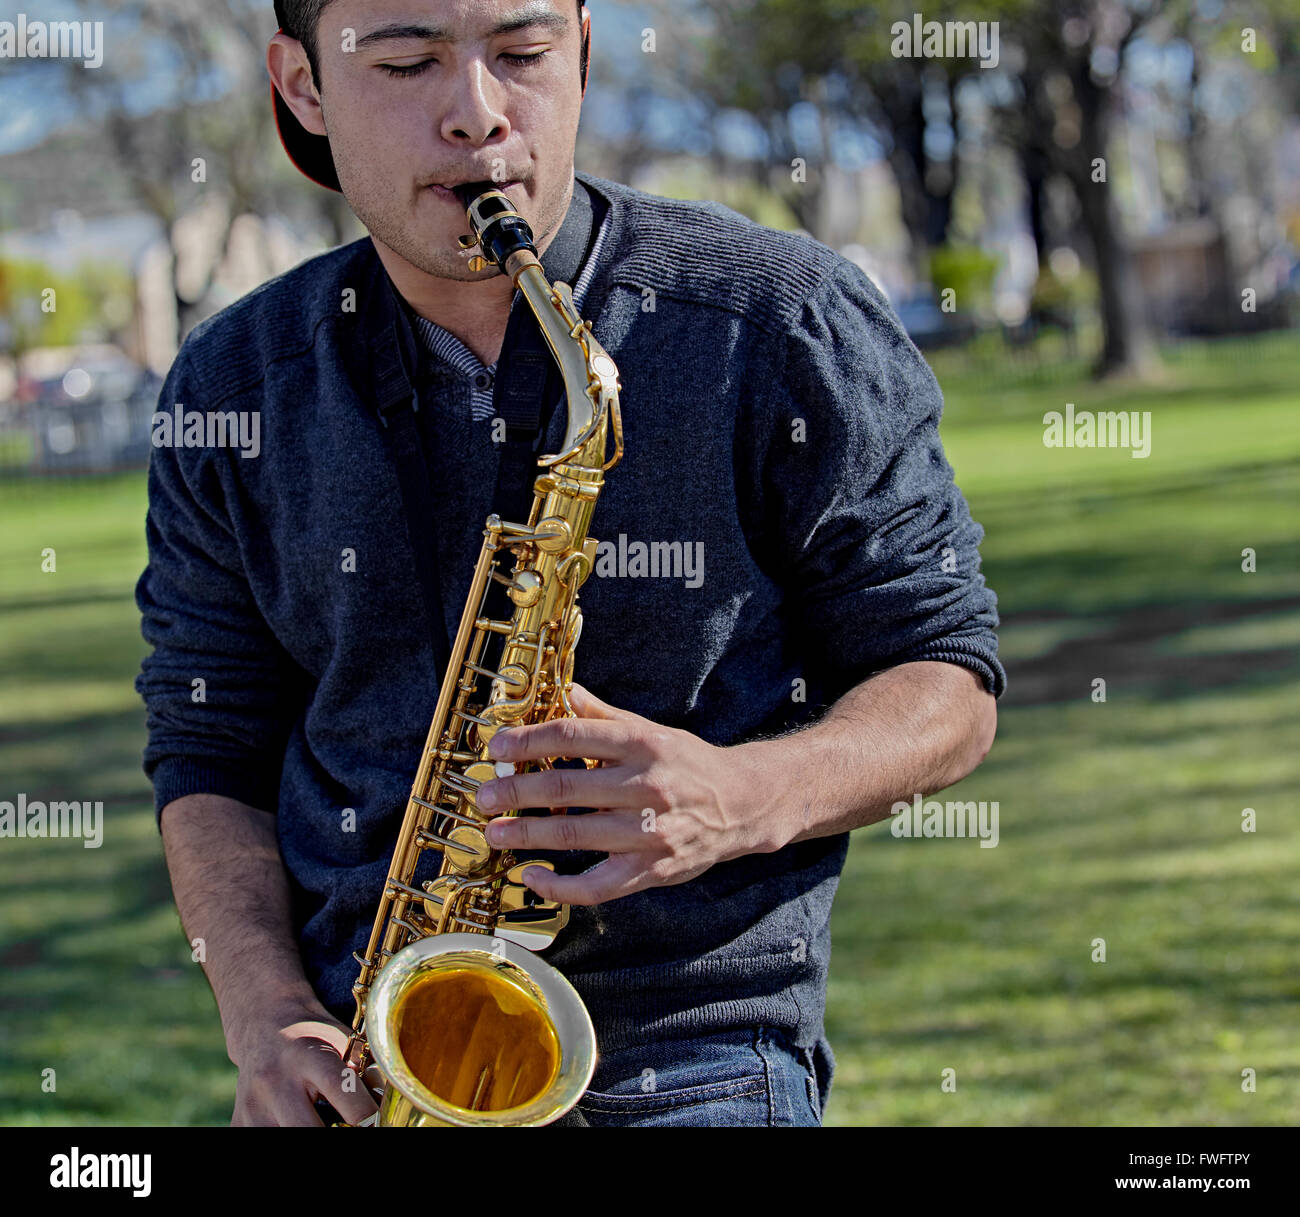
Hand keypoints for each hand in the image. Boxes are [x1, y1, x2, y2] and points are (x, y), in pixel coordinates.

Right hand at [227, 999, 379, 1126]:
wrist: (264, 1022)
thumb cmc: (315, 1034)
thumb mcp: (345, 1042)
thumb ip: (365, 1075)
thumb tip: (387, 1110)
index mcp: (308, 1055)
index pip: (343, 1092)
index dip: (366, 1115)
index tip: (376, 1122)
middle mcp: (275, 1081)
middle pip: (309, 1131)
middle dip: (337, 1135)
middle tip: (351, 1127)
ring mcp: (252, 1106)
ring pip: (286, 1139)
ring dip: (311, 1135)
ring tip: (325, 1121)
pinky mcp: (238, 1123)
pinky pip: (265, 1141)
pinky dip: (287, 1136)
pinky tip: (300, 1123)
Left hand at [476, 684, 787, 905]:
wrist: (743, 805)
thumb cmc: (689, 765)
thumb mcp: (651, 731)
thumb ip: (605, 716)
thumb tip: (564, 691)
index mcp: (642, 744)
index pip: (573, 736)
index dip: (528, 741)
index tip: (497, 747)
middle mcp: (646, 786)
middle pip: (565, 786)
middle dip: (515, 791)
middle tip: (483, 796)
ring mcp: (649, 832)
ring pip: (575, 835)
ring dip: (527, 834)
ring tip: (495, 832)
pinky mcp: (652, 870)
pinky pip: (597, 886)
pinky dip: (559, 886)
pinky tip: (532, 877)